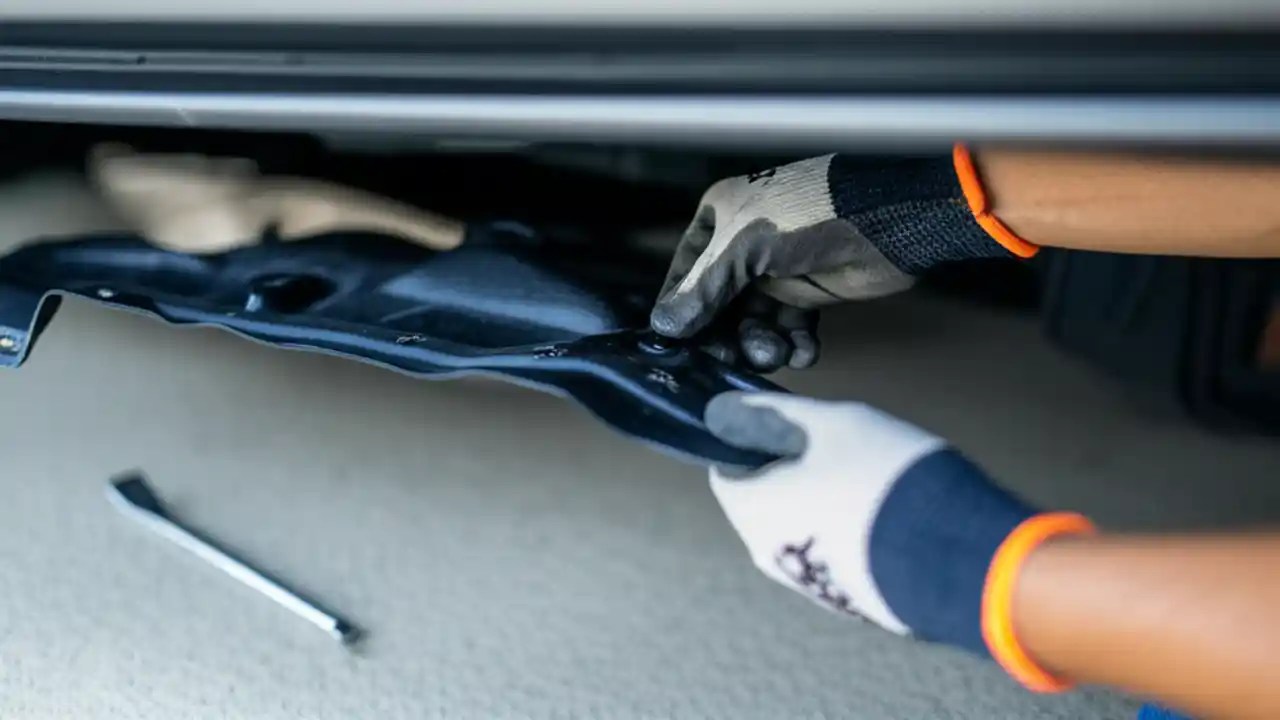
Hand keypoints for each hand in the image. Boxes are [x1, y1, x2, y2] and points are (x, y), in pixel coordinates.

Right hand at [651, 151, 1021, 370]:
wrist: (886, 220)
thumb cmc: (808, 216)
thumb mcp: (743, 248)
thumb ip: (702, 289)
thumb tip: (664, 327)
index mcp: (721, 218)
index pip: (686, 273)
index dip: (682, 310)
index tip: (679, 346)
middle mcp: (744, 244)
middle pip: (718, 306)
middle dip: (728, 336)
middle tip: (735, 360)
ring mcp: (777, 270)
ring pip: (753, 322)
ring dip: (761, 344)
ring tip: (776, 354)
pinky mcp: (809, 292)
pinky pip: (788, 328)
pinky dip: (793, 344)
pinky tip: (803, 352)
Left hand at [704, 391, 1037, 655]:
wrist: (958, 560)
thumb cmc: (885, 478)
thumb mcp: (832, 423)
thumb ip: (772, 411)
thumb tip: (725, 406)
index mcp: (751, 510)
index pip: (725, 466)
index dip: (749, 437)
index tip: (786, 422)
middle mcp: (768, 555)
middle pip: (764, 498)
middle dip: (792, 467)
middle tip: (840, 446)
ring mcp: (808, 583)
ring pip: (799, 526)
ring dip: (822, 498)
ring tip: (871, 477)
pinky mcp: (847, 601)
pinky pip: (832, 555)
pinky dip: (847, 531)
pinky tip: (887, 513)